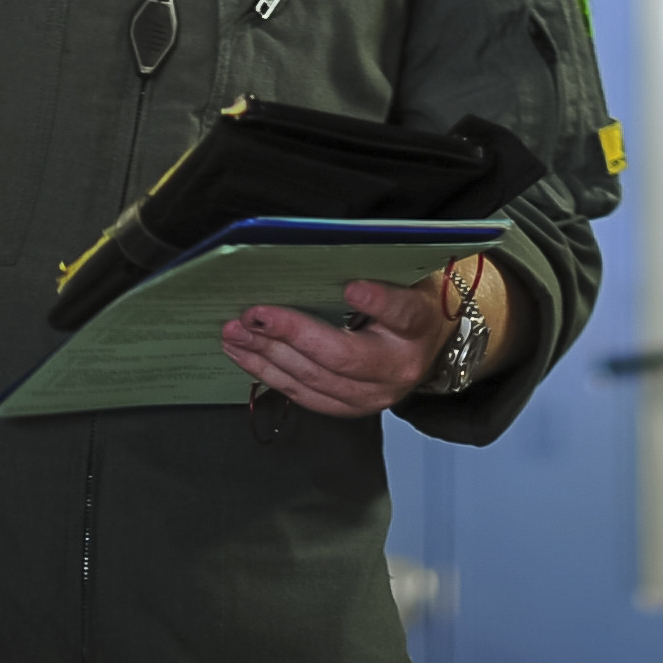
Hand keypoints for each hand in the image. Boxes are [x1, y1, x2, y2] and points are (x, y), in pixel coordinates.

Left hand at [224, 274, 458, 417]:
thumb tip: (313, 253)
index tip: (351, 287)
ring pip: (314, 380)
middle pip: (343, 355)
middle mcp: (399, 367)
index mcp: (419, 324)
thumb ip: (372, 267)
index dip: (377, 301)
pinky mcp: (350, 409)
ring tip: (235, 333)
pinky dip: (269, 374)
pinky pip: (304, 395)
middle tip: (254, 314)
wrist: (427, 341)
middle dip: (292, 333)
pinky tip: (245, 354)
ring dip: (267, 356)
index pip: (401, 313)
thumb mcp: (403, 275)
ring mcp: (374, 395)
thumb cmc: (407, 298)